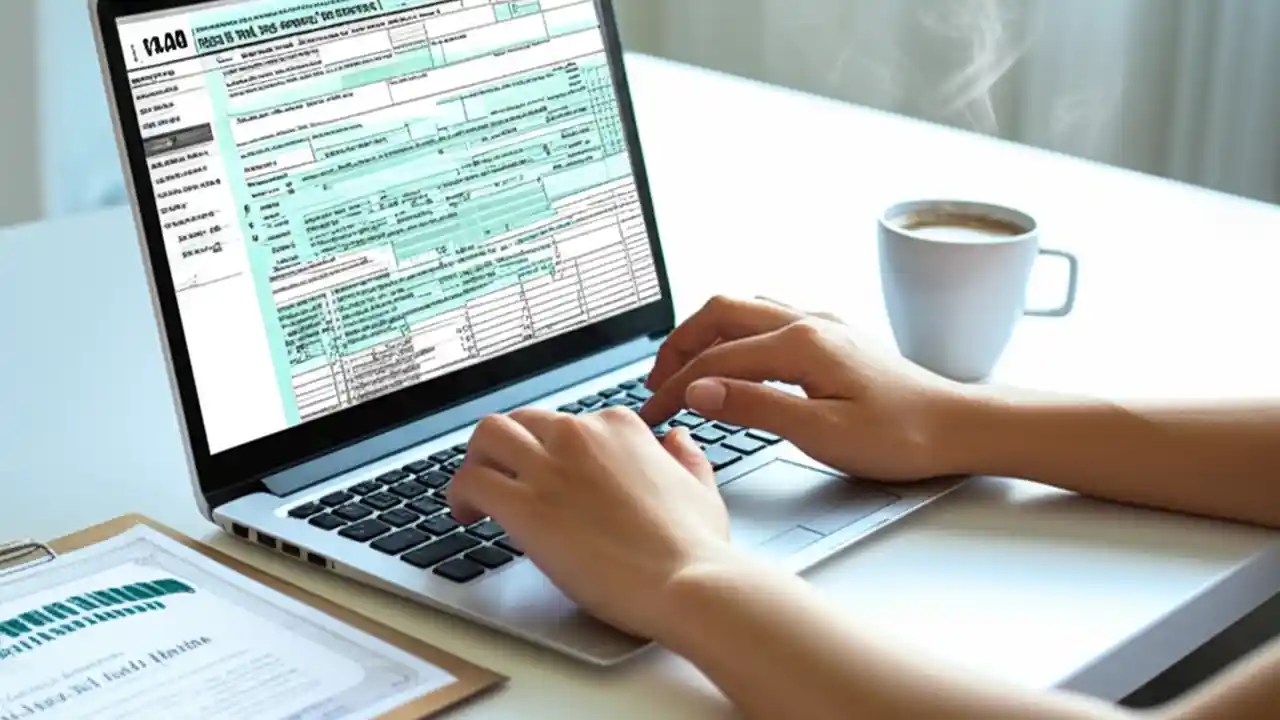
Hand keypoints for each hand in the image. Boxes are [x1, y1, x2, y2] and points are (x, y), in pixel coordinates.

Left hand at [449, 408, 732, 640]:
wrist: (685, 581)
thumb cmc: (694, 547)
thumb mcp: (701, 489)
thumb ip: (686, 459)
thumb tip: (677, 440)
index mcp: (620, 428)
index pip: (568, 423)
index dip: (552, 451)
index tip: (549, 477)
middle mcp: (580, 435)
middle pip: (522, 422)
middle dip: (508, 449)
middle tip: (504, 480)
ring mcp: (550, 466)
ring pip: (487, 436)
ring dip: (476, 461)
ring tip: (476, 493)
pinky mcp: (524, 505)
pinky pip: (469, 481)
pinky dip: (458, 496)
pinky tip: (466, 516)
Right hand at [640, 296, 974, 481]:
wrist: (958, 427)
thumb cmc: (900, 436)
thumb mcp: (821, 433)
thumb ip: (755, 406)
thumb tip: (698, 389)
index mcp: (800, 344)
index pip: (715, 360)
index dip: (675, 386)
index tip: (652, 413)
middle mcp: (807, 322)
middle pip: (719, 313)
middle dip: (679, 345)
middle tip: (656, 384)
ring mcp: (821, 324)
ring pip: (742, 309)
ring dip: (705, 333)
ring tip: (683, 368)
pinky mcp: (832, 335)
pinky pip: (766, 317)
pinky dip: (734, 332)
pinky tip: (733, 357)